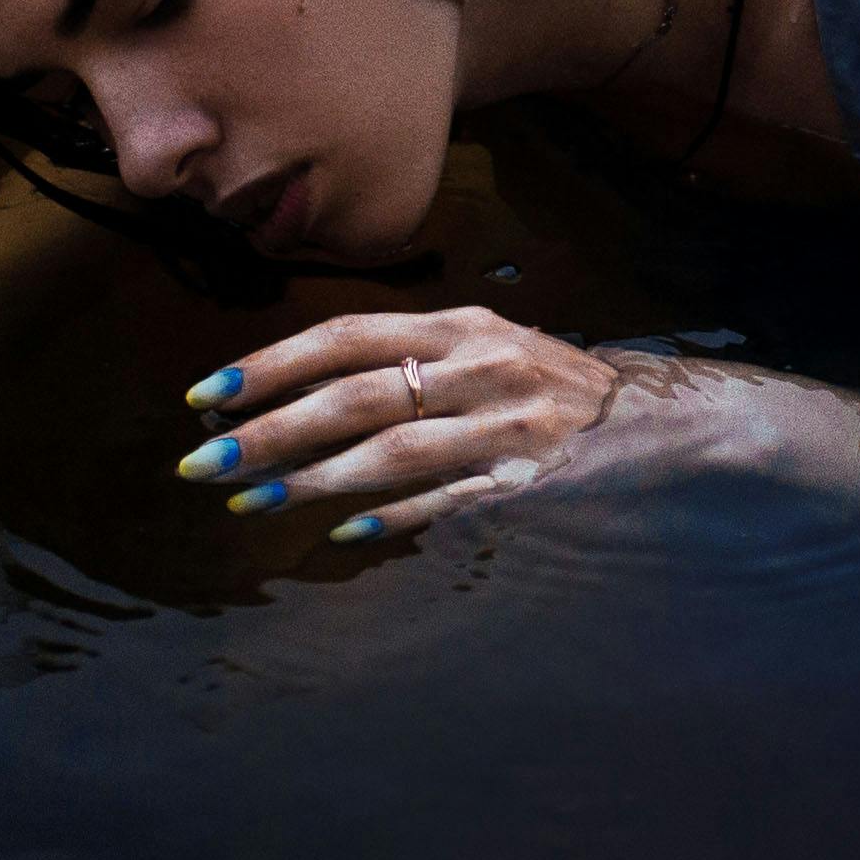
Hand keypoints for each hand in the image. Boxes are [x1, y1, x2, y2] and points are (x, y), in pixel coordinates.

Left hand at [168, 307, 727, 543]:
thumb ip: (399, 360)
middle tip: (202, 459)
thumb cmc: (542, 383)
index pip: (345, 336)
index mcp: (457, 325)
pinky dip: (395, 515)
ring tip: (250, 501)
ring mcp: (506, 423)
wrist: (657, 419)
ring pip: (394, 450)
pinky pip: (451, 499)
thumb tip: (289, 392)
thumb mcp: (477, 348)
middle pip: (356, 395)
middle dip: (270, 429)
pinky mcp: (530, 478)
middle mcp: (479, 365)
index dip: (270, 365)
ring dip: (314, 477)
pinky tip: (343, 533)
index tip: (206, 396)